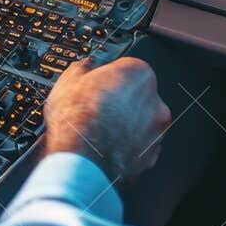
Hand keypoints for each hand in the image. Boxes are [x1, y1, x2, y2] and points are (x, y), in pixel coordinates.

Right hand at [42, 56, 171, 184]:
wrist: (81, 158)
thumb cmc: (77, 119)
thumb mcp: (69, 81)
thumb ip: (83, 69)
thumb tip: (84, 67)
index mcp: (138, 74)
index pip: (127, 68)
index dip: (108, 78)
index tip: (98, 85)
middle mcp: (155, 101)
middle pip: (138, 96)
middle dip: (121, 102)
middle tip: (97, 109)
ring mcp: (156, 130)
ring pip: (141, 123)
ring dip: (125, 125)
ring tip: (99, 131)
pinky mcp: (151, 155)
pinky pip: (140, 147)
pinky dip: (127, 147)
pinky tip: (106, 147)